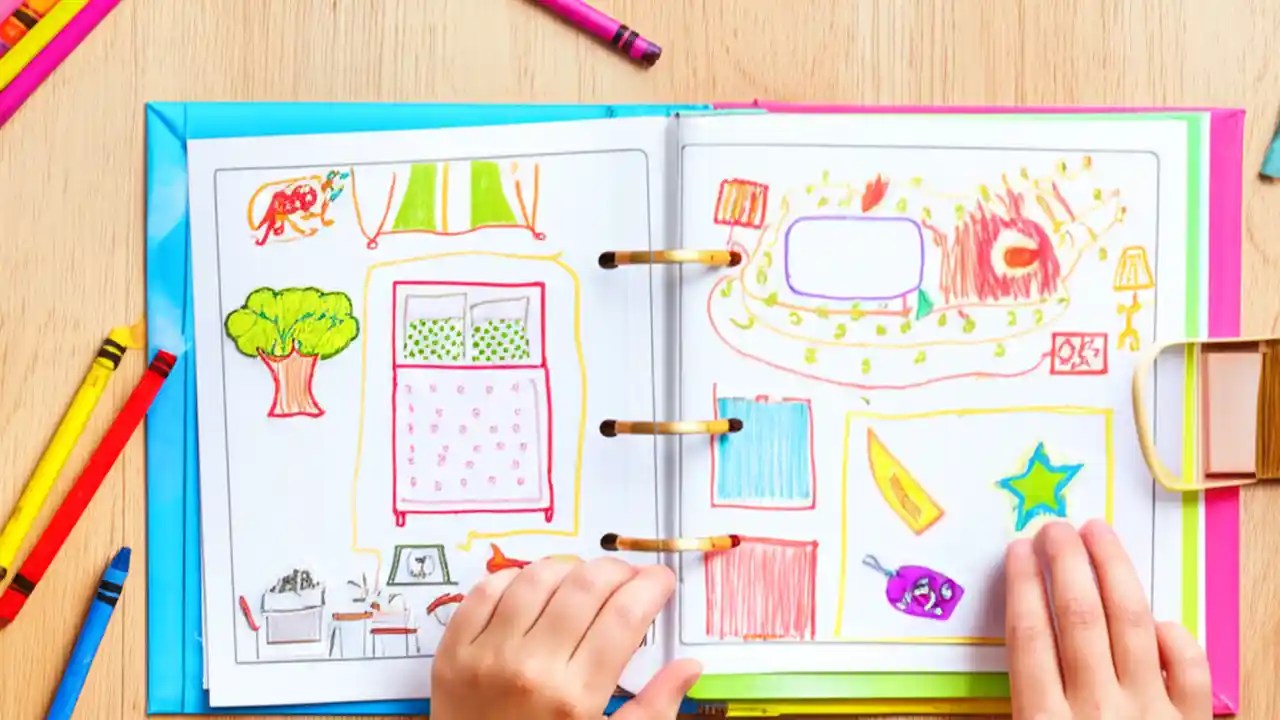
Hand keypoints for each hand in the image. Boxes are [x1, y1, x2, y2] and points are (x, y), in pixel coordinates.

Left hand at [431, 557, 701, 719]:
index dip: (650, 587)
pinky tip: (533, 589)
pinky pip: (485, 590)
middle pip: (586, 586)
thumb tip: (690, 667)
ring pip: (537, 578)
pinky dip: (514, 579)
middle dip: (618, 570)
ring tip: (583, 580)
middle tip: (628, 577)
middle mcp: (531, 669)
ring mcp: (486, 656)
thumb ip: (652, 710)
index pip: (625, 616)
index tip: (660, 580)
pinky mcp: (452, 651)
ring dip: (569, 568)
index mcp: (576, 698)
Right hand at [1005, 520, 1211, 718]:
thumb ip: (1027, 701)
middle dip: (1066, 560)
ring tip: (1097, 535)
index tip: (1020, 549)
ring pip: (1131, 623)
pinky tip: (1156, 617)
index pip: (1030, 634)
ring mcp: (1148, 713)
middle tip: (1055, 529)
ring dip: (1113, 569)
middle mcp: (1097, 710)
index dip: (1023, 582)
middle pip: (1079, 615)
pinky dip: (1173, 635)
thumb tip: (1026, 634)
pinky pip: (1187, 667)